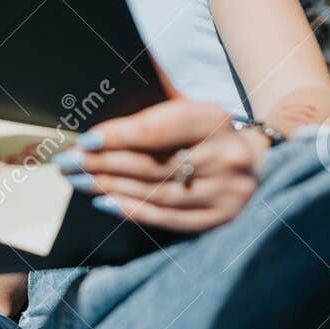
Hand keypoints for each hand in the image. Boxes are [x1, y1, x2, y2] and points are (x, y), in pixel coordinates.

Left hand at [55, 62, 266, 231]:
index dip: (117, 136)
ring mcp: (225, 192)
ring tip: (78, 181)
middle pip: (151, 164)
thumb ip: (150, 114)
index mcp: (213, 119)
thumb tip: (97, 131)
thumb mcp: (189, 110)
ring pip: (155, 192)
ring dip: (109, 187)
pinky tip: (105, 203)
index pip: (156, 130)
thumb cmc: (207, 134)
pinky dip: (133, 211)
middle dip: (102, 163)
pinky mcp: (219, 219)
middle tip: (68, 163)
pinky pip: (168, 218)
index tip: (84, 140)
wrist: (262, 163)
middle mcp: (224, 157)